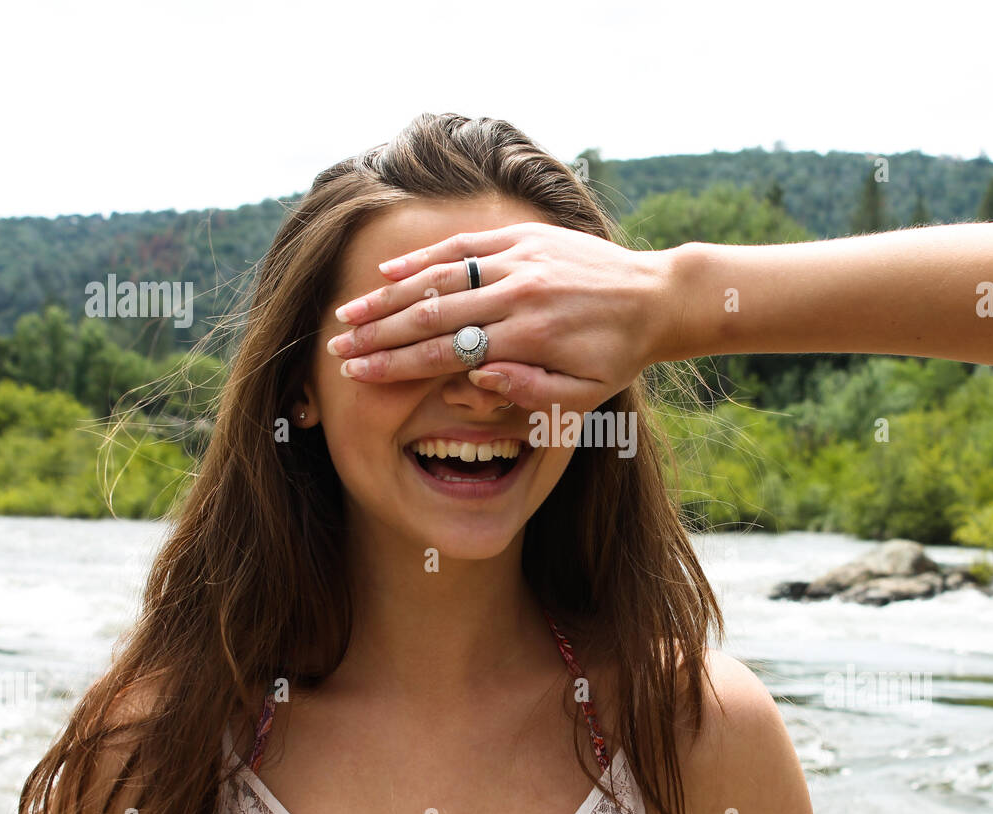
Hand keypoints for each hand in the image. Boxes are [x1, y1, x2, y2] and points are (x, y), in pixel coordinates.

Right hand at [326, 221, 679, 411]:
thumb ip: (529, 394)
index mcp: (530, 338)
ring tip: (348, 314)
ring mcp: (519, 260)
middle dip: (377, 334)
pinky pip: (464, 247)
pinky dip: (424, 258)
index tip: (356, 376)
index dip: (395, 365)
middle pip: (431, 315)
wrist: (656, 298)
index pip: (445, 353)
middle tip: (336, 350)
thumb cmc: (616, 357)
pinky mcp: (524, 238)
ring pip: (439, 277)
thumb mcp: (585, 396)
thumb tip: (472, 381)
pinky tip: (388, 272)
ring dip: (387, 296)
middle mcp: (518, 294)